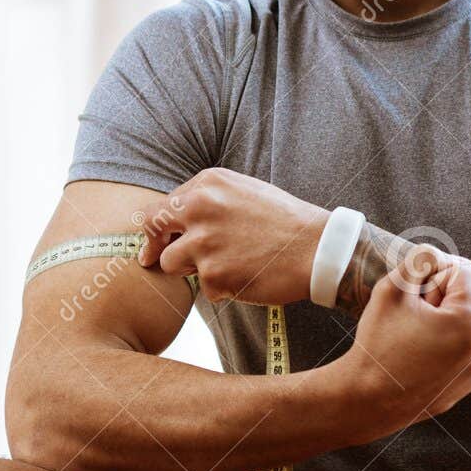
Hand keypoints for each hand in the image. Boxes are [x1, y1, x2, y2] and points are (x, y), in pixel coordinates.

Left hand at [135, 168, 329, 303]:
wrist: (317, 248)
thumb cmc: (283, 221)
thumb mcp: (242, 190)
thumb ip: (207, 199)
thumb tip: (174, 215)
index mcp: (207, 183)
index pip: (160, 207)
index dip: (155, 228)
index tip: (154, 242)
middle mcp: (200, 207)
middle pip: (153, 230)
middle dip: (153, 247)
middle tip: (152, 259)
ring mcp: (204, 241)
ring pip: (171, 264)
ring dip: (192, 270)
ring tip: (225, 265)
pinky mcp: (213, 273)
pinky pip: (204, 287)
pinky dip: (222, 288)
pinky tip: (246, 277)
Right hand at [333, 257, 470, 433]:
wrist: (371, 400)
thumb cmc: (378, 346)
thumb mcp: (391, 290)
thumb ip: (419, 260)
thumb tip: (439, 254)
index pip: (465, 271)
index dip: (434, 274)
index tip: (414, 296)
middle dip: (446, 293)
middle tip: (416, 315)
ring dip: (451, 311)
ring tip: (421, 332)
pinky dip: (455, 332)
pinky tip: (428, 346)